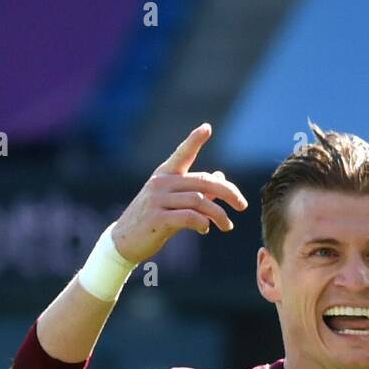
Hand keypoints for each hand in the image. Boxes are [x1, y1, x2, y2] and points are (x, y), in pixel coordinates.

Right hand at [112, 123, 248, 263]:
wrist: (125, 241)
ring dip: (219, 214)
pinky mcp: (157, 219)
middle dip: (228, 192)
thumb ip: (197, 189)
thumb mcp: (174, 202)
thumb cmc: (153, 220)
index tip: (207, 128)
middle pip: (203, 181)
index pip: (182, 154)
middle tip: (242, 205)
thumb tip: (220, 175)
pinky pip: (188, 217)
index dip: (194, 140)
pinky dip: (203, 223)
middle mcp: (161, 182)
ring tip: (227, 226)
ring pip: (199, 200)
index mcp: (165, 175)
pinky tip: (206, 229)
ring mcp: (158, 200)